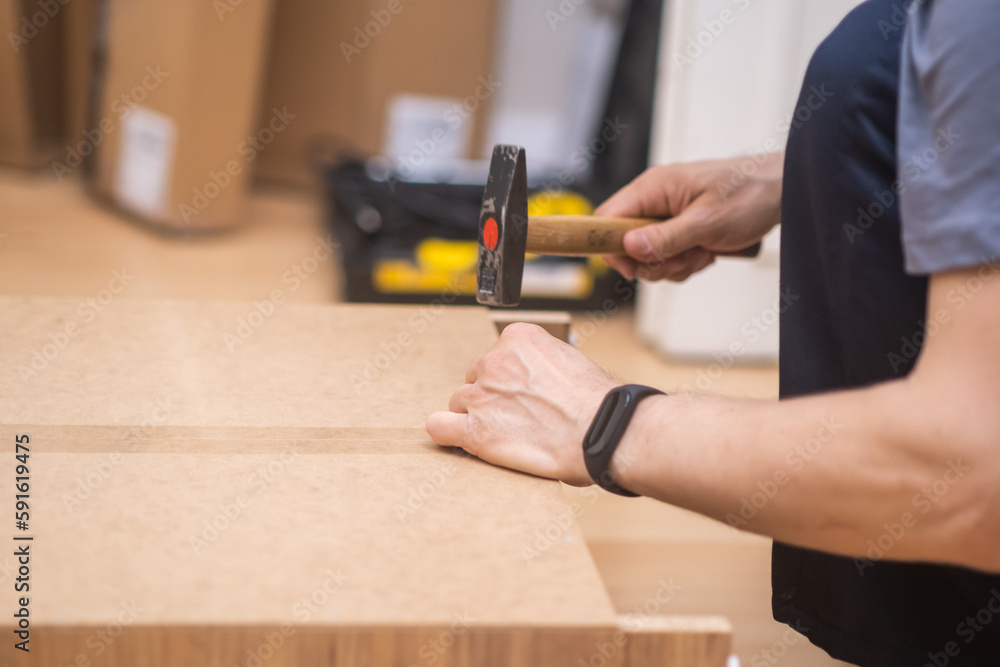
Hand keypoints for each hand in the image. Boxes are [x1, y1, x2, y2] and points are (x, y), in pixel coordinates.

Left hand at [425, 323, 618, 485]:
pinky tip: (458, 440)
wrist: (603, 431)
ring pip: (459, 402)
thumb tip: (537, 383)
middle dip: (490, 396)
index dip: (506, 378)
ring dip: (476, 416)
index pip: (495, 355)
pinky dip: (446, 432)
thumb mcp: (571, 361)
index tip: (520, 393)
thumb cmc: (599, 404)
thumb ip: (542, 365)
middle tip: (515, 416)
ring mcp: (482, 395)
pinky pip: (439, 426)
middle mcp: (494, 361)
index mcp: (519, 338)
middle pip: (474, 377)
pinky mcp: (475, 430)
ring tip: (503, 435)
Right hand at [595, 152, 782, 280]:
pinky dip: (686, 262)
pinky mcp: (680, 228)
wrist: (783, 190)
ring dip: (674, 264)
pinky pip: (667, 256)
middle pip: (626, 244)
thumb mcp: (708, 222)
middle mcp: (654, 200)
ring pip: (647, 255)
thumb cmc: (750, 194)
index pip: (607, 218)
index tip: (635, 267)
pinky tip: (708, 252)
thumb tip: (629, 248)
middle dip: (654, 262)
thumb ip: (666, 237)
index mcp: (653, 188)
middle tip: (685, 258)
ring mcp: (666, 215)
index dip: (612, 247)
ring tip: (704, 251)